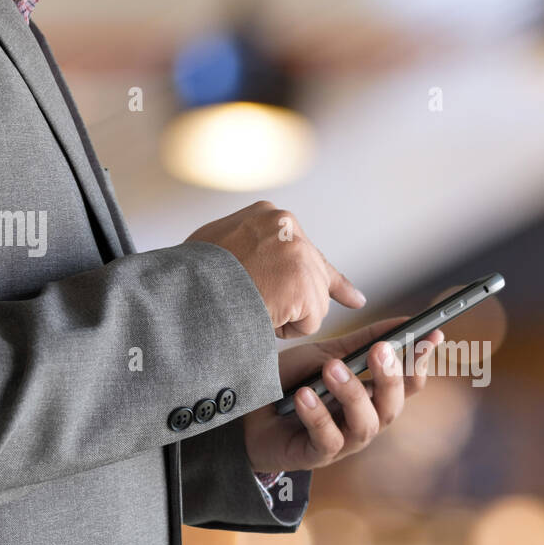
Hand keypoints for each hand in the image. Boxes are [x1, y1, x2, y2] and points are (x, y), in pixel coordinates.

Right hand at [186, 200, 364, 338]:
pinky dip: (286, 329)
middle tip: (266, 304)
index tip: (355, 299)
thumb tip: (258, 268)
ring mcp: (300, 256)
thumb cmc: (193, 272)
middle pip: (312, 278)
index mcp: (268, 215)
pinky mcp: (305, 286)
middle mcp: (289, 228)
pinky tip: (260, 314)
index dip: (322, 276)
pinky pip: (308, 323)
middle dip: (299, 300)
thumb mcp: (218, 242)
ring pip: (312, 304)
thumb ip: (248, 246)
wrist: (188, 288)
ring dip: (285, 316)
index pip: (305, 247)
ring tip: (249, 305)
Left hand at [243, 318, 443, 472]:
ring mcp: (342, 442)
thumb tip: (403, 321)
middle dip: (390, 378)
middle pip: (393, 406)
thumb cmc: (288, 386)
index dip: (421, 361)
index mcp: (370, 398)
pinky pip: (327, 439)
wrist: (243, 414)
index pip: (407, 384)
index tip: (430, 335)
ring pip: (365, 425)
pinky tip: (304, 395)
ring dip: (352, 394)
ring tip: (331, 369)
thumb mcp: (325, 355)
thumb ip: (361, 341)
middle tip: (379, 350)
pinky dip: (318, 415)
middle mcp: (363, 421)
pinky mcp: (316, 456)